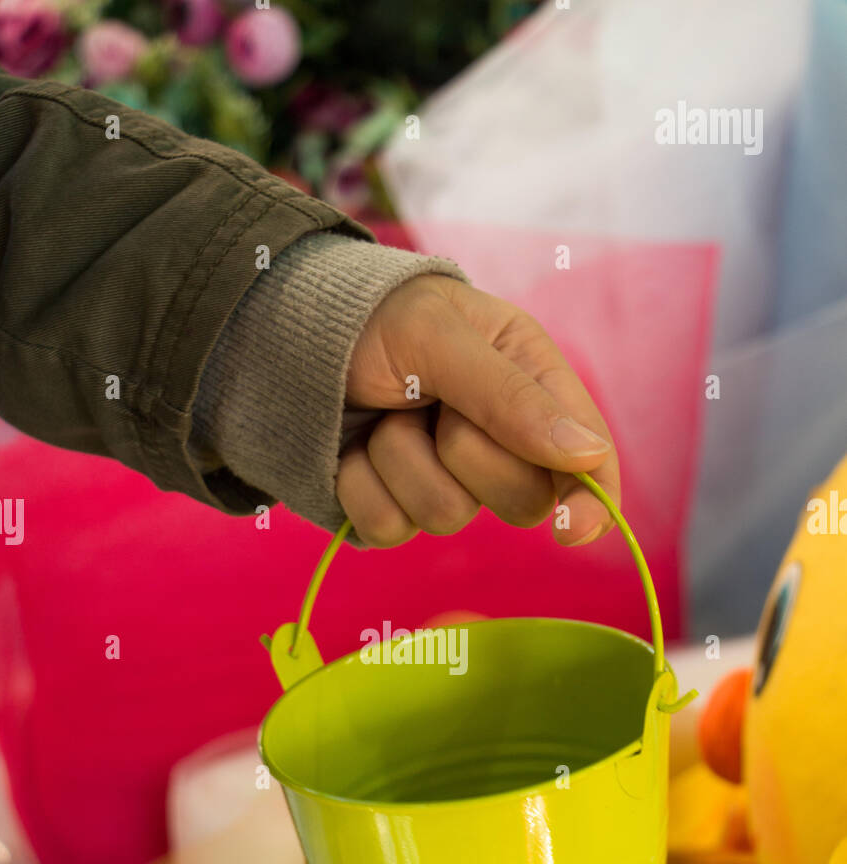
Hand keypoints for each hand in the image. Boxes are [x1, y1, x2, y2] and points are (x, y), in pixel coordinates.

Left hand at [340, 275, 618, 547]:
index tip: (574, 530)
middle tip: (432, 406)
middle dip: (468, 453)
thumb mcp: (440, 335)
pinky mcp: (395, 508)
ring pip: (448, 517)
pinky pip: (389, 530)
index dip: (591, 497)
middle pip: (524, 500)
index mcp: (530, 383)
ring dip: (401, 462)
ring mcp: (446, 480)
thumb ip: (509, 395)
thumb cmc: (375, 316)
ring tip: (384, 414)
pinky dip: (361, 486)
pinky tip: (352, 449)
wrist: (287, 335)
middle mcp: (498, 439)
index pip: (588, 455)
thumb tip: (586, 453)